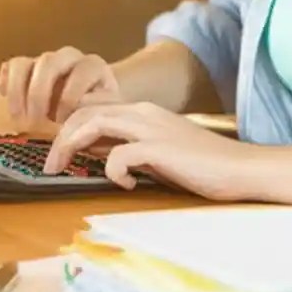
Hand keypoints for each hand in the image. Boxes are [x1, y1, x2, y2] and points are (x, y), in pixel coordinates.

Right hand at [0, 47, 121, 128]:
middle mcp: (68, 57)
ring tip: (17, 117)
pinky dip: (6, 83)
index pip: (81, 72)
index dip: (70, 98)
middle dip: (38, 94)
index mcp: (92, 66)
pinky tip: (6, 101)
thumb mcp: (103, 112)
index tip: (63, 121)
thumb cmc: (96, 111)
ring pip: (23, 63)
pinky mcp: (26, 68)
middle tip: (34, 122)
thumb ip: (95, 108)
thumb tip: (79, 108)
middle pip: (47, 62)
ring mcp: (44, 60)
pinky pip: (10, 66)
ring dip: (16, 91)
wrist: (89, 103)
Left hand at [42, 102, 258, 200]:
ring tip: (61, 170)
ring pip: (92, 123)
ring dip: (69, 146)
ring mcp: (150, 127)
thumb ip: (124, 145)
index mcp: (141, 111)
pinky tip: (126, 184)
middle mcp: (142, 112)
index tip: (56, 151)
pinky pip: (118, 155)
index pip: (90, 107)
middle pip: (83, 113)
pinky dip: (112, 170)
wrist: (242, 169)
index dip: (67, 126)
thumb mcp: (154, 152)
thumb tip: (91, 150)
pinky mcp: (160, 148)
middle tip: (49, 165)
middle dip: (59, 138)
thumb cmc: (201, 165)